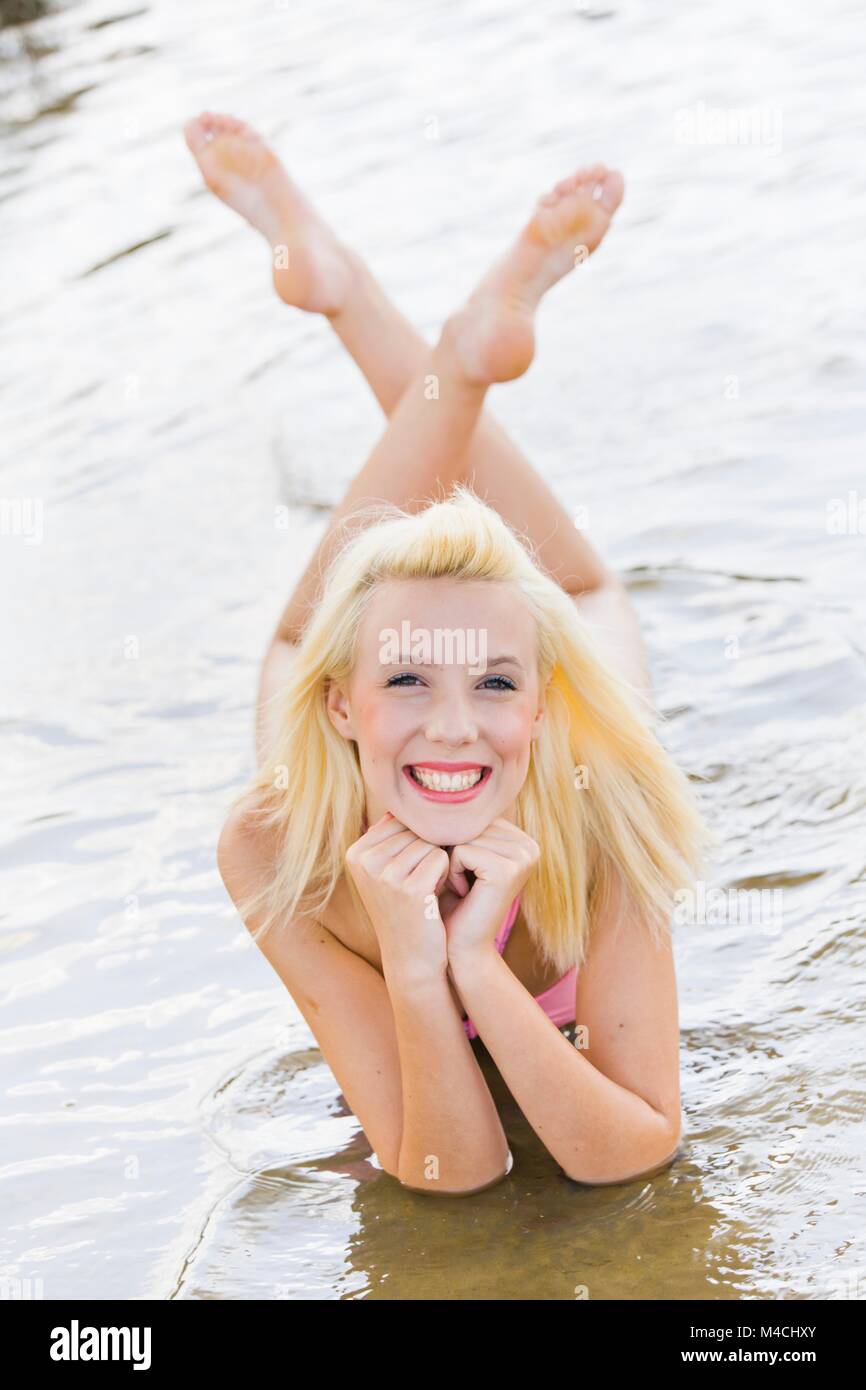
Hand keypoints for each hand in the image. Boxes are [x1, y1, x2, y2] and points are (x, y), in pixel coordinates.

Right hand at [344, 812, 450, 976]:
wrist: (412, 958)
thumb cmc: (408, 907)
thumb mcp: (389, 869)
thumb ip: (393, 833)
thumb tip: (409, 797)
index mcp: (355, 854)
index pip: (399, 820)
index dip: (415, 842)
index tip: (409, 871)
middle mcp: (364, 862)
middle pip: (415, 829)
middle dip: (427, 853)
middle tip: (420, 884)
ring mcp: (385, 876)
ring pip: (430, 842)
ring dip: (437, 865)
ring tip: (425, 891)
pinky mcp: (411, 889)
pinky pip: (442, 858)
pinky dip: (446, 875)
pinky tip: (434, 897)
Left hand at [439, 818, 540, 959]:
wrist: (460, 945)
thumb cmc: (455, 900)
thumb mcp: (462, 856)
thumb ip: (463, 825)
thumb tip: (438, 790)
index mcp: (522, 839)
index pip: (475, 816)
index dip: (457, 841)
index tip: (465, 872)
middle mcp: (530, 845)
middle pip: (471, 823)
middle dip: (453, 850)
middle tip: (462, 882)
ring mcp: (523, 857)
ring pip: (464, 835)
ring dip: (451, 861)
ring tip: (463, 887)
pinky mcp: (508, 869)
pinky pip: (461, 850)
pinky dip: (451, 870)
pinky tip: (464, 892)